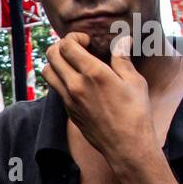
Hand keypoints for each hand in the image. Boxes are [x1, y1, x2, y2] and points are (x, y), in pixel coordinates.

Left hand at [41, 33, 158, 170]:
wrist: (126, 146)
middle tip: (77, 49)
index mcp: (93, 74)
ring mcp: (68, 99)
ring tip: (73, 63)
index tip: (87, 41)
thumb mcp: (135, 81)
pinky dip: (59, 78)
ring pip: (47, 72)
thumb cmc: (135, 113)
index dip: (74, 37)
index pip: (66, 46)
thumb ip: (123, 58)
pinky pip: (54, 88)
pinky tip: (76, 80)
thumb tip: (123, 40)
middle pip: (51, 55)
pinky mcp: (68, 110)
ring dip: (56, 62)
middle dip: (62, 46)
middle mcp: (75, 85)